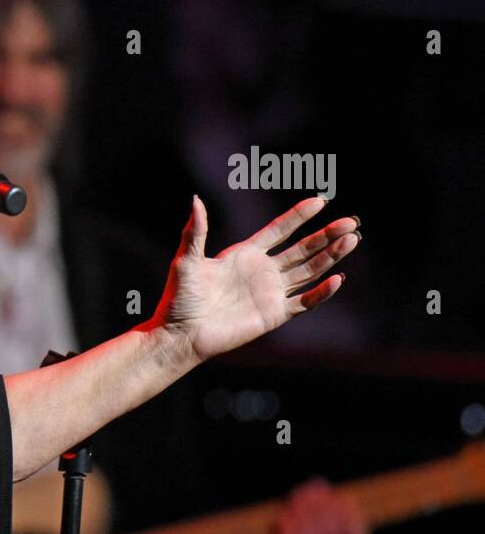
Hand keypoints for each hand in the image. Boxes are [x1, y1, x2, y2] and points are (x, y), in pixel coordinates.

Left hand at [152, 195, 360, 363]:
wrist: (181, 334)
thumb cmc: (179, 298)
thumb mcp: (186, 260)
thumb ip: (195, 231)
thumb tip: (195, 199)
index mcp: (245, 254)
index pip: (280, 230)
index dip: (300, 216)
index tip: (320, 200)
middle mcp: (262, 271)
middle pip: (303, 249)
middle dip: (326, 235)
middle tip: (350, 221)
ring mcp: (271, 292)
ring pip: (309, 271)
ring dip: (331, 256)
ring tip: (352, 239)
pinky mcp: (274, 314)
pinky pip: (304, 302)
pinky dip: (321, 292)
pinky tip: (337, 279)